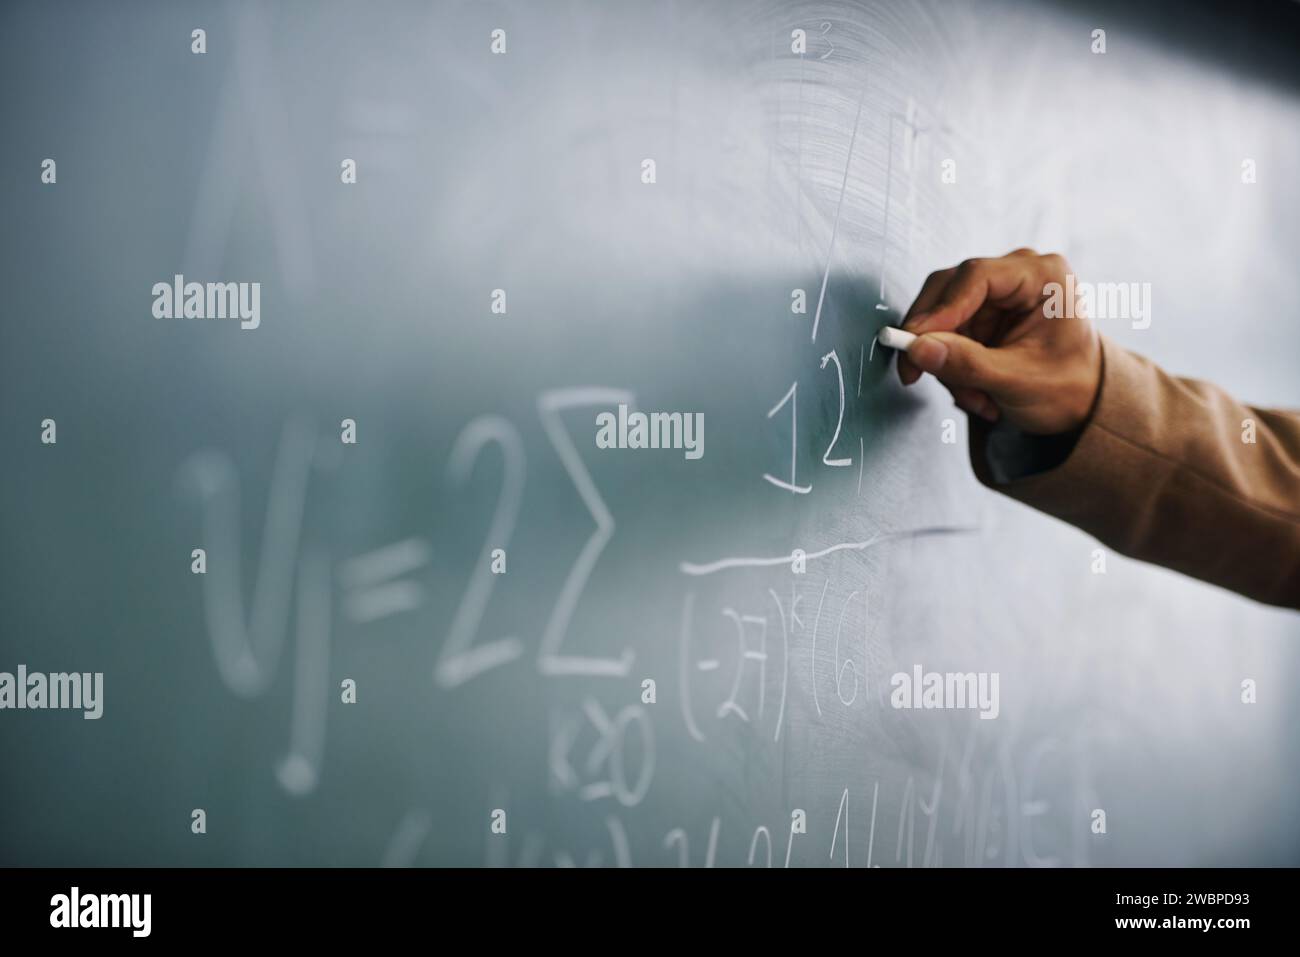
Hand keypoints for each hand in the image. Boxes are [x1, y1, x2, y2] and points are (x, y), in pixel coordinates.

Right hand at [897, 248, 1102, 434]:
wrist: (1082, 403)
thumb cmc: (1068, 387)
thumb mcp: (1019, 381)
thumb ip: (968, 364)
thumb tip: (917, 350)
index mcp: (1043, 275)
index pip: (975, 276)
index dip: (939, 309)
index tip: (914, 343)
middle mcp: (1017, 274)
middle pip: (948, 289)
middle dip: (933, 338)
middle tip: (916, 374)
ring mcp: (997, 293)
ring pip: (939, 316)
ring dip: (944, 361)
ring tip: (973, 397)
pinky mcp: (981, 314)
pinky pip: (944, 334)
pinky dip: (950, 366)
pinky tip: (975, 390)